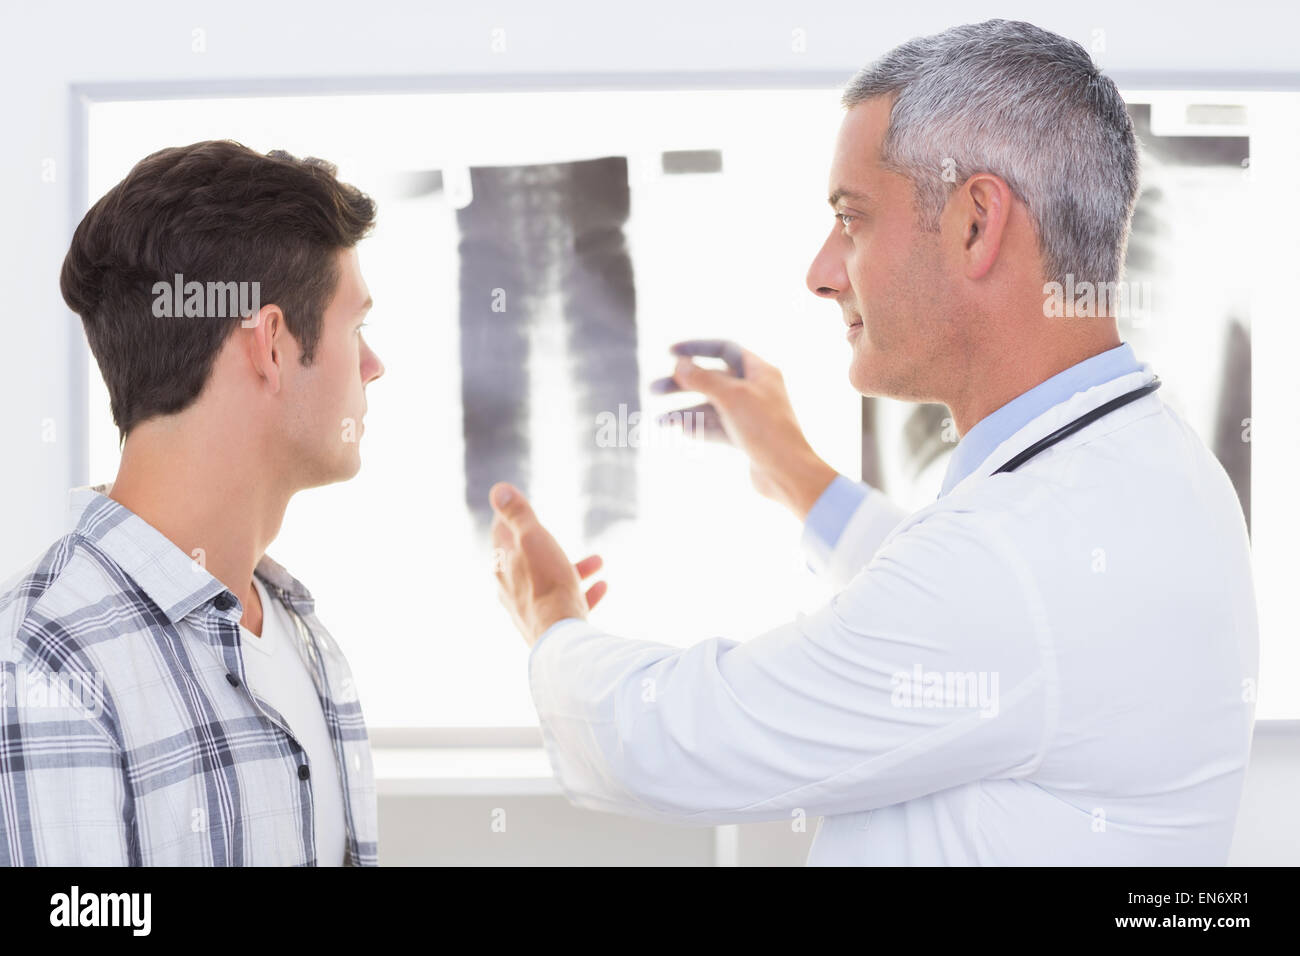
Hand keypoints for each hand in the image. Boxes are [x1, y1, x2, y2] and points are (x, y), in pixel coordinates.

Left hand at [489, 482, 607, 646]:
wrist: (560, 635)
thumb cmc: (547, 583)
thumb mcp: (532, 538)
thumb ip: (517, 514)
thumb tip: (498, 489)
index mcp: (504, 566)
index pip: (500, 534)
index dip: (510, 518)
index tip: (520, 508)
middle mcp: (511, 589)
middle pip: (527, 559)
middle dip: (547, 544)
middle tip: (558, 534)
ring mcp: (530, 610)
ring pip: (551, 582)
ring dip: (574, 568)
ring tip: (599, 560)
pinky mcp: (549, 627)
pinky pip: (567, 605)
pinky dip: (583, 593)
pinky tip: (602, 586)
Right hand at [649, 340, 838, 520]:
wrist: (787, 473)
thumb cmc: (765, 430)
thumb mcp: (731, 397)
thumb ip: (703, 378)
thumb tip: (680, 364)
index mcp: (760, 372)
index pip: (724, 349)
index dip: (697, 348)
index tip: (670, 353)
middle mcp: (755, 390)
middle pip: (712, 379)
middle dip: (682, 384)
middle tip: (653, 390)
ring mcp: (750, 415)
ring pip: (710, 407)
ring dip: (685, 411)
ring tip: (659, 421)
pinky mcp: (745, 438)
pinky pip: (717, 428)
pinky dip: (699, 428)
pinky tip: (683, 431)